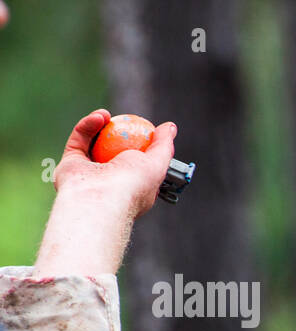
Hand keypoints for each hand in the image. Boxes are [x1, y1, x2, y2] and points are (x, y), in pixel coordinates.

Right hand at [52, 109, 176, 217]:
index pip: (140, 164)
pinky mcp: (71, 164)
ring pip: (95, 142)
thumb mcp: (157, 164)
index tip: (146, 128)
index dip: (143, 144)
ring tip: (108, 114)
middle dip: (119, 133)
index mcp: (134, 186)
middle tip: (124, 118)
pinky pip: (79, 139)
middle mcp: (112, 181)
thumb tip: (170, 127)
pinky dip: (88, 125)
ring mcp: (91, 173)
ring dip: (102, 124)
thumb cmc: (133, 185)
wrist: (99, 198)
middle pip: (115, 151)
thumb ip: (164, 146)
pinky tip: (100, 116)